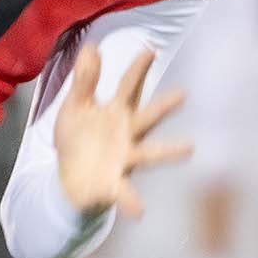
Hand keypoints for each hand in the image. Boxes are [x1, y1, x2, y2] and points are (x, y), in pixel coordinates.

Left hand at [52, 45, 191, 226]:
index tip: (148, 49)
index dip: (137, 70)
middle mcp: (126, 135)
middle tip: (183, 94)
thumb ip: (84, 80)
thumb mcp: (75, 107)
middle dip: (163, 107)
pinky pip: (126, 193)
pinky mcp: (115, 185)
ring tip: (189, 147)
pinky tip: (140, 211)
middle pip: (147, 117)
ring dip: (168, 151)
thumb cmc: (77, 139)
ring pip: (149, 154)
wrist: (69, 180)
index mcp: (115, 113)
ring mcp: (124, 159)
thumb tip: (91, 46)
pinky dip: (133, 202)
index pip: (129, 88)